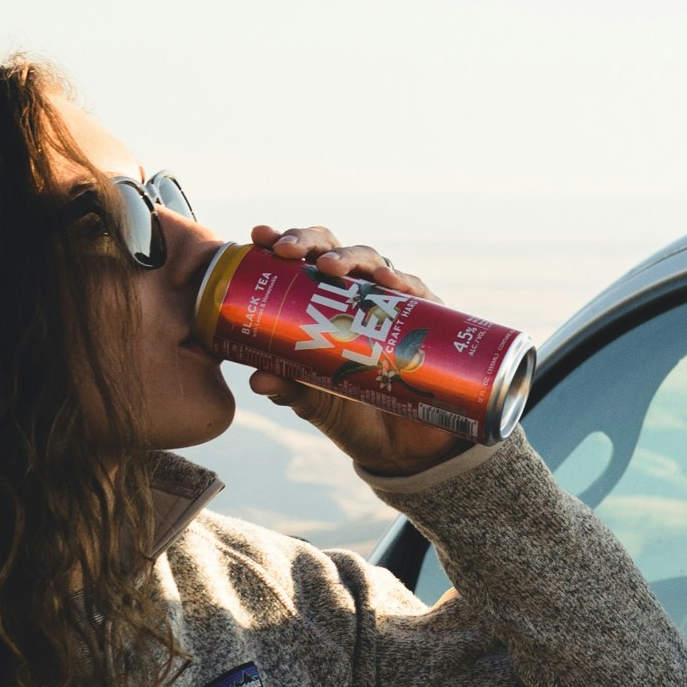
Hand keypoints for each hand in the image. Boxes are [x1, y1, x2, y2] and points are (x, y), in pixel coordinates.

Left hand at [244, 226, 471, 480]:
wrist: (405, 449)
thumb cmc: (355, 415)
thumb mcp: (316, 403)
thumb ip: (289, 388)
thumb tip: (257, 379)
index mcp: (325, 305)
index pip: (303, 262)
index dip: (283, 243)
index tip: (259, 236)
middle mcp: (359, 296)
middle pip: (334, 252)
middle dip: (309, 242)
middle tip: (286, 250)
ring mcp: (394, 304)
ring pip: (373, 263)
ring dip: (351, 259)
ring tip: (330, 267)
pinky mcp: (430, 319)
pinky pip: (417, 292)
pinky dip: (403, 282)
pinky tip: (387, 282)